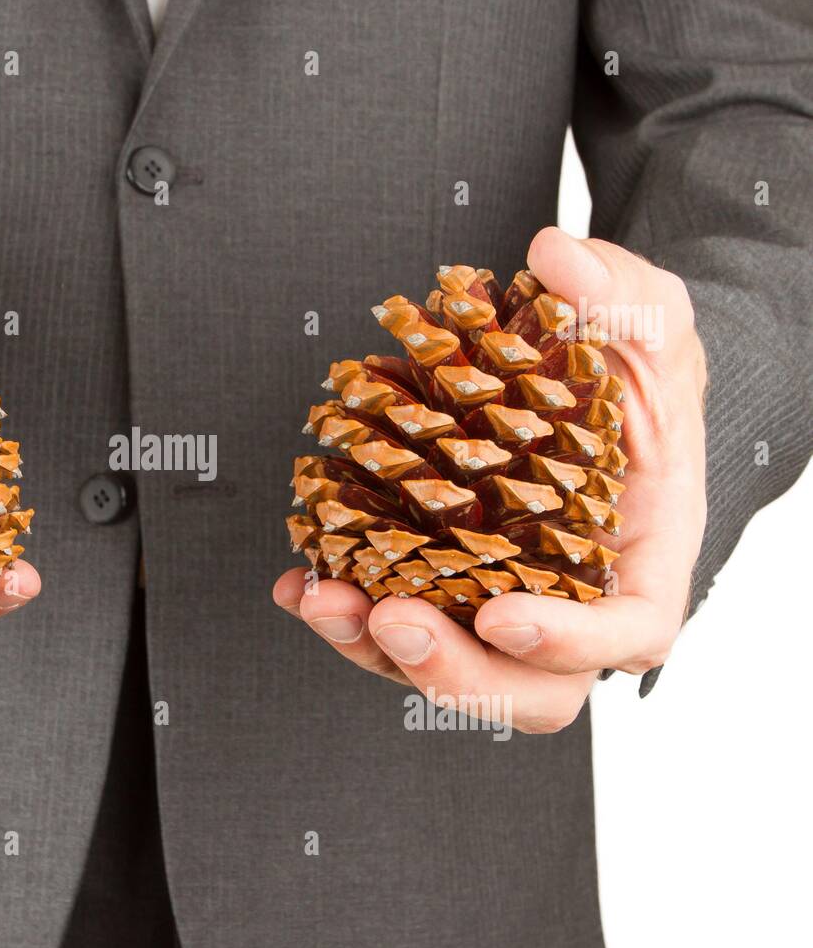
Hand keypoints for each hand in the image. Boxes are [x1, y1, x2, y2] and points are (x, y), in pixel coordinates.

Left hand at [273, 227, 706, 733]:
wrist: (592, 388)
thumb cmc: (635, 371)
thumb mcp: (647, 319)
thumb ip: (617, 294)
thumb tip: (554, 260)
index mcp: (641, 562)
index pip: (626, 632)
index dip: (567, 640)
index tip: (500, 613)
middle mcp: (572, 604)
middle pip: (527, 687)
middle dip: (454, 669)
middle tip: (392, 619)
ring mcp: (500, 604)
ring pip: (446, 666)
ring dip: (375, 646)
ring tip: (323, 597)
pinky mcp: (440, 590)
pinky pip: (392, 621)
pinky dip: (343, 608)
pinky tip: (300, 579)